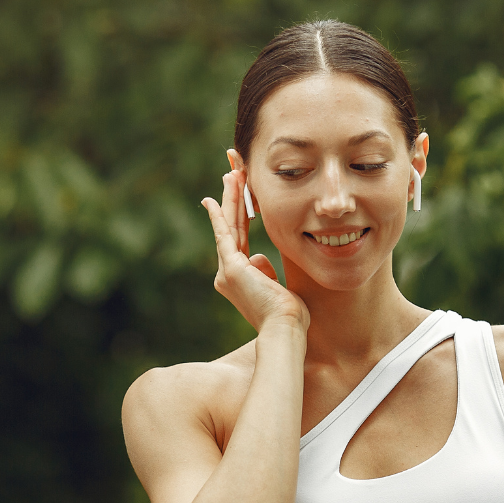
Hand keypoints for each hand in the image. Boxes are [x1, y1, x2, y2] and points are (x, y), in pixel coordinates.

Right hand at [201, 150, 307, 332]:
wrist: (286, 329)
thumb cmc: (289, 315)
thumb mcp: (278, 288)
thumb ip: (266, 273)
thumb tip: (258, 258)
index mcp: (240, 278)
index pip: (239, 238)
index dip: (239, 215)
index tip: (240, 196)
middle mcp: (227, 274)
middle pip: (230, 228)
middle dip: (232, 199)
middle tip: (231, 173)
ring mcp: (227, 271)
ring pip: (228, 226)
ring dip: (230, 199)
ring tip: (231, 174)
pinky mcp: (231, 268)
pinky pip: (225, 235)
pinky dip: (220, 216)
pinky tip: (214, 200)